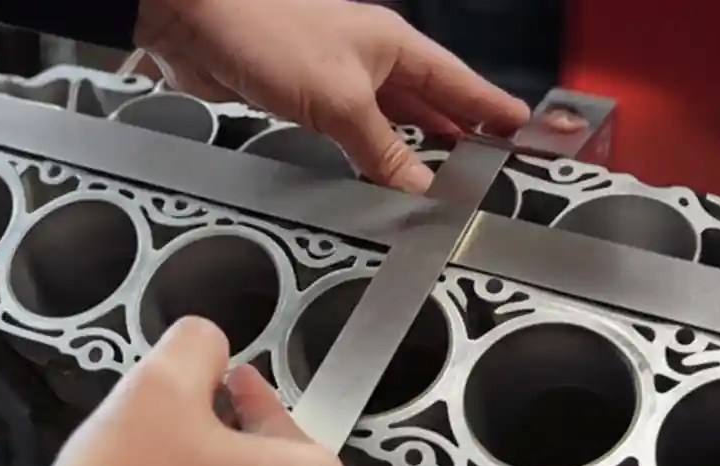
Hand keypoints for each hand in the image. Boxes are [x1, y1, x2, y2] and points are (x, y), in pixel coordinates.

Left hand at [134, 0, 530, 192]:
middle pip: (428, 102)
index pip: (458, 82)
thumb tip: (421, 188)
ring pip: (389, 120)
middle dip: (458, 132)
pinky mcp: (304, 98)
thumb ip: (382, 149)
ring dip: (412, 148)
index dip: (491, 108)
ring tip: (441, 176)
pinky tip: (376, 173)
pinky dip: (369, 155)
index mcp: (393, 46)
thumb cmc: (269, 33)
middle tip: (487, 164)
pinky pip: (350, 133)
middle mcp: (370, 59)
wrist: (197, 22)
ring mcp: (337, 78)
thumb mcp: (340, 101)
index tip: (522, 128)